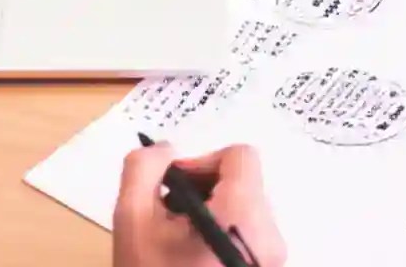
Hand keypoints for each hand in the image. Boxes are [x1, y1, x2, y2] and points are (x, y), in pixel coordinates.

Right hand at [113, 143, 286, 266]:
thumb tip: (167, 149)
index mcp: (242, 219)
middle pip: (246, 182)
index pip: (241, 157)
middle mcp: (271, 238)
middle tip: (170, 213)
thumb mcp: (131, 219)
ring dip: (213, 209)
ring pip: (249, 206)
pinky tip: (195, 254)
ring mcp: (274, 260)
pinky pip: (252, 232)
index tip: (174, 185)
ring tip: (180, 238)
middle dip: (205, 187)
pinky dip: (224, 230)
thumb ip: (143, 169)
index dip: (202, 160)